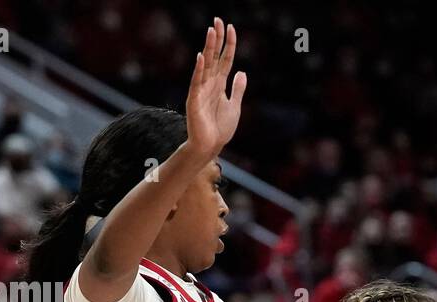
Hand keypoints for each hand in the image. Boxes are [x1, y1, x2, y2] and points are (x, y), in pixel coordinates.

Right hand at [185, 19, 246, 158]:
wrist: (211, 146)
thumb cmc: (220, 129)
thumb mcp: (235, 106)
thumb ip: (238, 89)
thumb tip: (242, 72)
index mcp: (220, 84)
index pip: (225, 59)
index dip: (229, 44)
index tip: (231, 27)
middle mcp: (210, 83)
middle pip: (214, 57)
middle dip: (217, 39)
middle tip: (218, 20)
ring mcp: (201, 90)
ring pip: (206, 65)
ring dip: (209, 48)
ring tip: (211, 31)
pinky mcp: (194, 100)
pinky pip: (196, 82)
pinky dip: (199, 70)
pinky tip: (202, 57)